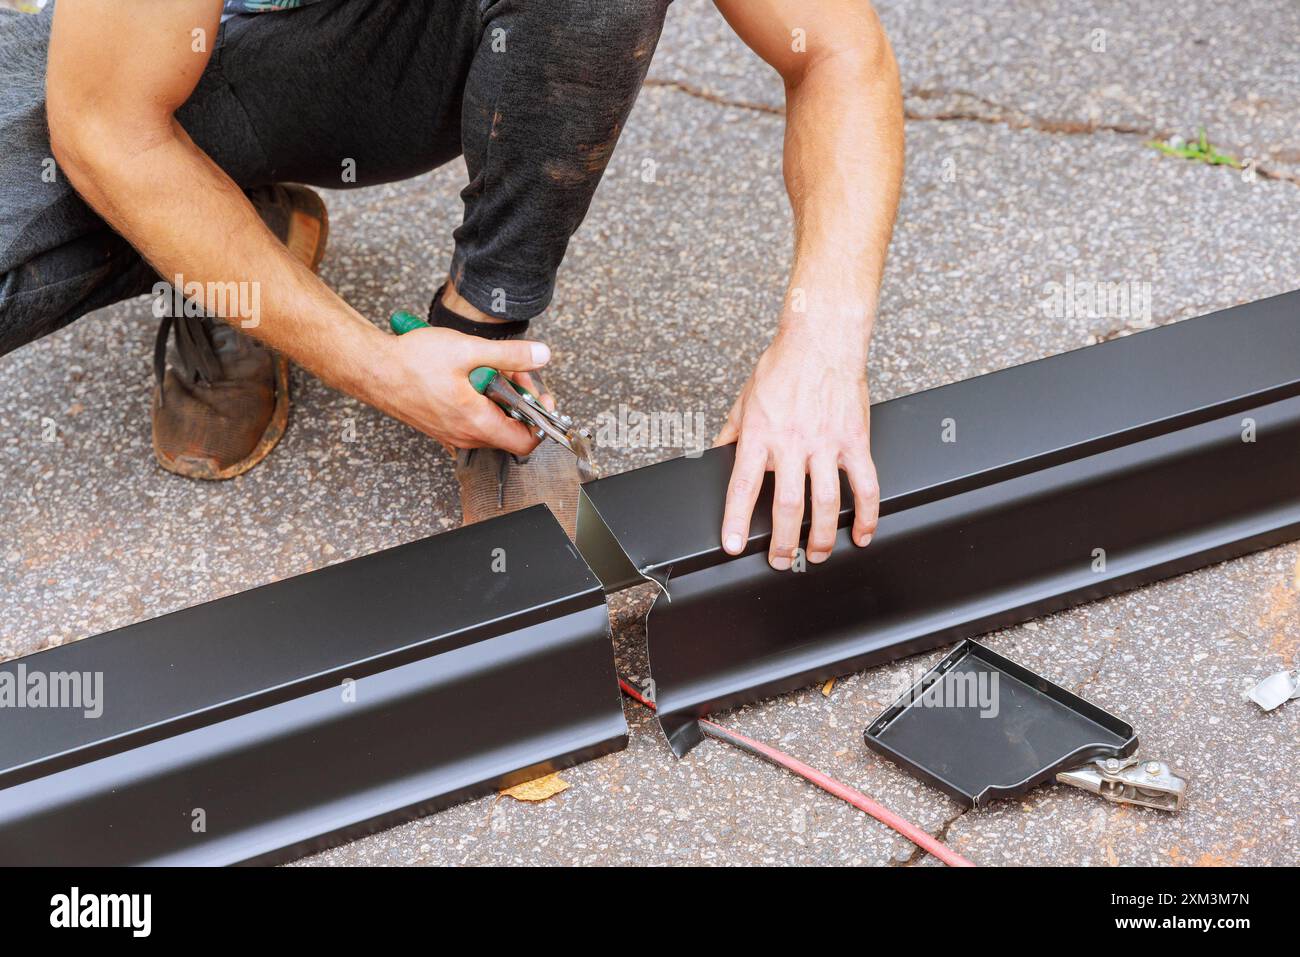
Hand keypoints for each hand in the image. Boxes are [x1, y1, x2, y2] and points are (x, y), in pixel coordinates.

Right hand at [377, 326, 551, 455]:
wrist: (373, 369)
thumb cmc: (413, 362)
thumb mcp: (468, 350)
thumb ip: (509, 356)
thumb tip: (541, 356)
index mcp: (477, 422)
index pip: (526, 441)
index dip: (541, 419)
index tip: (540, 395)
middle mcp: (466, 435)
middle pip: (511, 428)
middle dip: (519, 397)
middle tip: (511, 368)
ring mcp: (453, 433)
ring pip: (492, 422)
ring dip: (499, 396)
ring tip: (488, 367)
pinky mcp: (443, 426)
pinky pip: (473, 419)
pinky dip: (481, 400)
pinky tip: (470, 376)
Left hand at [716, 328, 879, 568]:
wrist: (822, 338)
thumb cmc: (783, 365)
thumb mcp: (745, 399)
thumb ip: (731, 433)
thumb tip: (716, 456)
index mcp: (760, 434)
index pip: (743, 486)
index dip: (736, 521)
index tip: (734, 546)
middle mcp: (792, 442)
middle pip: (786, 505)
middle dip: (782, 541)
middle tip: (780, 559)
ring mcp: (826, 443)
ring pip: (825, 503)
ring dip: (821, 537)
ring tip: (816, 554)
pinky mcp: (855, 440)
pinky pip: (865, 485)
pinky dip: (867, 515)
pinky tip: (863, 533)